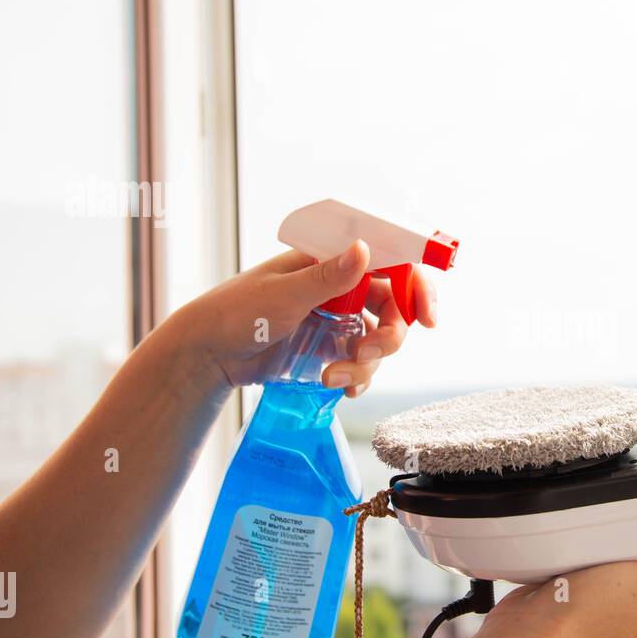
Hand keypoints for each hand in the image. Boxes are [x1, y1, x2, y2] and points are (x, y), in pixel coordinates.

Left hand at [169, 242, 436, 393]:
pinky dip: (358, 378)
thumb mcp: (284, 294)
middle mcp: (341, 289)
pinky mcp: (329, 350)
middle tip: (368, 355)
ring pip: (378, 342)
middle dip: (390, 336)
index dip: (417, 288)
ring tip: (335, 378)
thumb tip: (365, 249)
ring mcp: (337, 321)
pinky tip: (343, 388)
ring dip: (367, 365)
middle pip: (393, 310)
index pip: (391, 265)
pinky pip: (360, 365)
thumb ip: (329, 277)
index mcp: (331, 263)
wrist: (208, 355)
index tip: (428, 318)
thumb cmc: (236, 312)